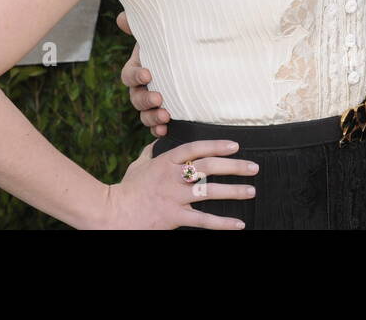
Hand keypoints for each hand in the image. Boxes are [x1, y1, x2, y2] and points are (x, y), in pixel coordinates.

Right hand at [97, 139, 257, 228]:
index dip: (216, 145)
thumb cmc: (126, 190)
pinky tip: (238, 224)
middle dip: (234, 166)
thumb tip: (157, 141)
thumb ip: (151, 152)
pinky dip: (222, 223)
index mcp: (165, 162)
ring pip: (209, 191)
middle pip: (208, 167)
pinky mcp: (174, 217)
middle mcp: (173, 177)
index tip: (235, 145)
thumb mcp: (138, 165)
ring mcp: (174, 197)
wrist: (112, 213)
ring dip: (233, 191)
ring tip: (251, 191)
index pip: (195, 148)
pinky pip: (202, 220)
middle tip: (254, 167)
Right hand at [117, 12, 169, 135]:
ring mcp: (153, 103)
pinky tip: (165, 131)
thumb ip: (142, 25)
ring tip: (166, 116)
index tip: (148, 74)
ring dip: (152, 117)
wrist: (197, 60)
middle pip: (135, 98)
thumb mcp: (161, 33)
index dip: (136, 76)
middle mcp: (142, 88)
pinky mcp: (165, 114)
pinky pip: (156, 126)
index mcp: (139, 68)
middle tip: (159, 98)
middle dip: (145, 99)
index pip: (129, 75)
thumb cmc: (175, 44)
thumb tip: (122, 16)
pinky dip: (158, 130)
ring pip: (145, 115)